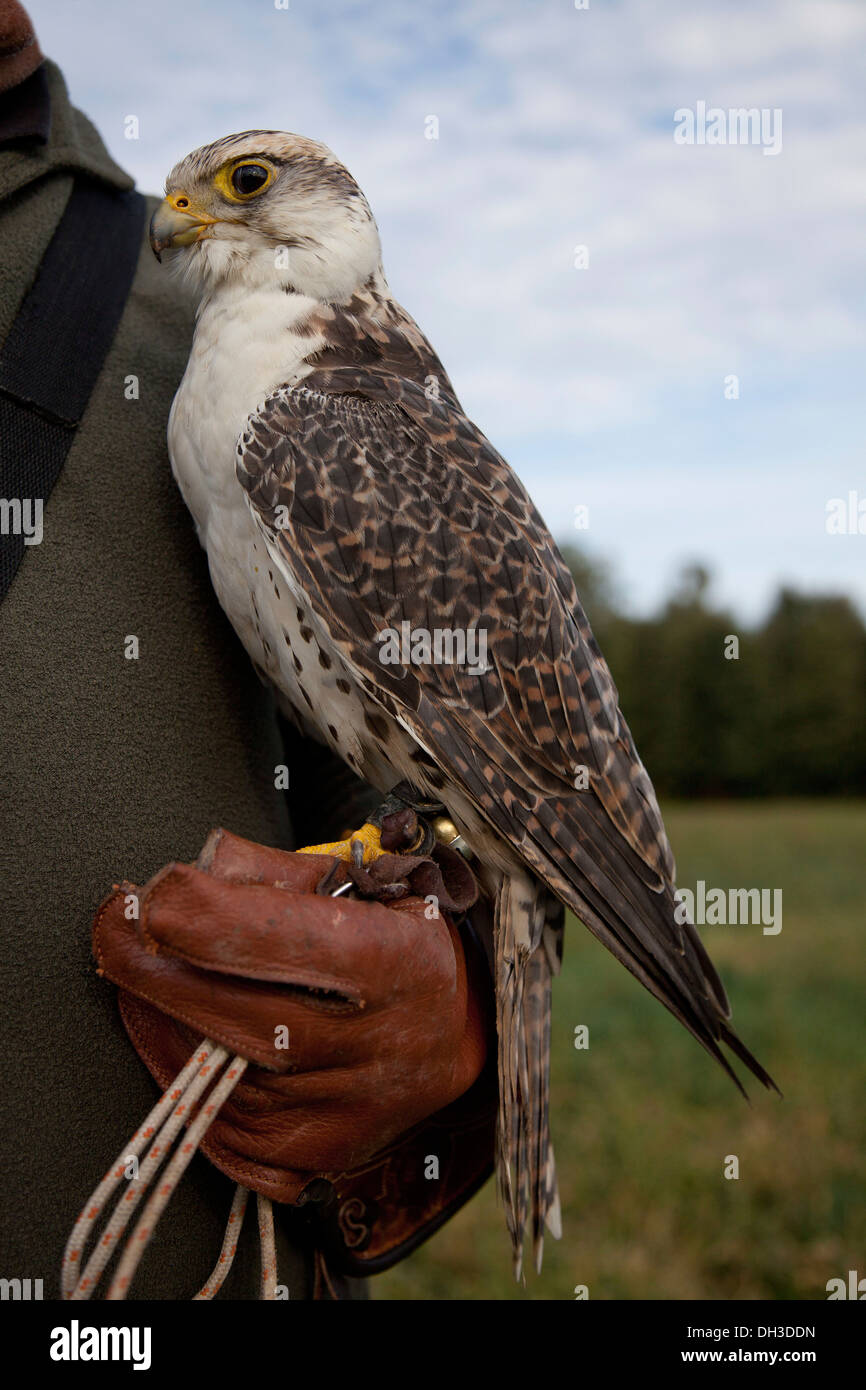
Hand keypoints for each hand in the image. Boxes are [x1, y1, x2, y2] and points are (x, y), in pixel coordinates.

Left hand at [92, 829, 490, 1203]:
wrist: (461, 1028)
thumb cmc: (400, 939)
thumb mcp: (361, 883)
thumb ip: (276, 872)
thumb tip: (195, 872)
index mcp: (400, 959)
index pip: (281, 938)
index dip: (200, 912)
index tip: (153, 891)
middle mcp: (383, 1043)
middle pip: (240, 1014)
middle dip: (155, 970)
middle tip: (115, 931)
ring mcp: (352, 1109)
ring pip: (225, 1078)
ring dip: (160, 1025)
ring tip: (138, 980)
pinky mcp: (322, 1154)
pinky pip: (227, 1131)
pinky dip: (183, 1082)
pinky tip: (170, 1038)